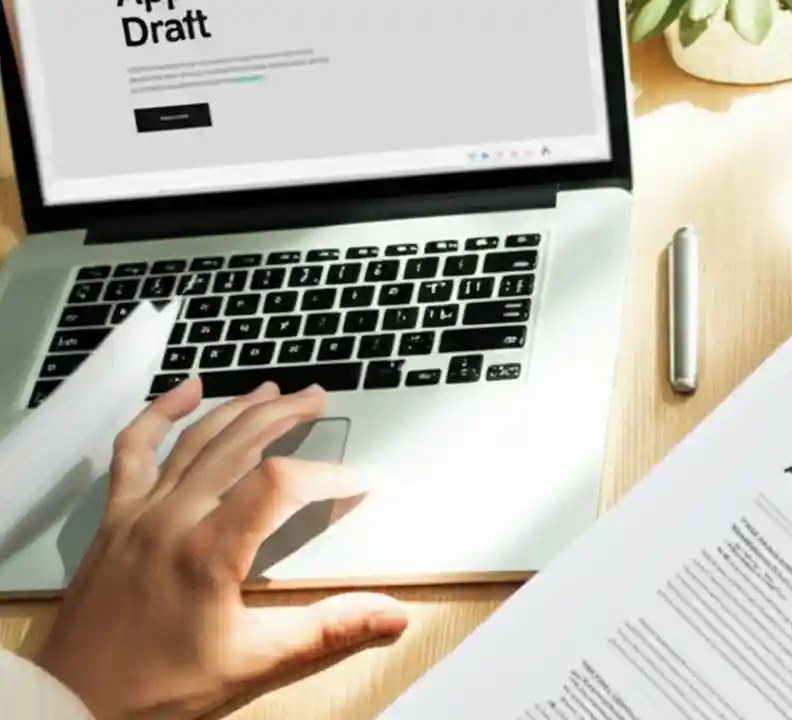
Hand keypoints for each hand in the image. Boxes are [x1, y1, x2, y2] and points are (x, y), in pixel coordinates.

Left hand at [35, 379, 408, 718]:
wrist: (76, 704)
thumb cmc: (161, 687)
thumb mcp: (255, 661)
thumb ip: (328, 630)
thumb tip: (392, 616)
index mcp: (209, 551)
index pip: (281, 483)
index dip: (329, 474)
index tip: (362, 480)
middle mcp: (172, 518)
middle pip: (240, 443)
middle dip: (286, 416)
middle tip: (320, 399)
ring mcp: (139, 512)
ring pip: (196, 440)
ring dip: (240, 408)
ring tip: (276, 389)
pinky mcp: (115, 516)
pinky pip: (134, 449)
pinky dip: (160, 413)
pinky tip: (188, 390)